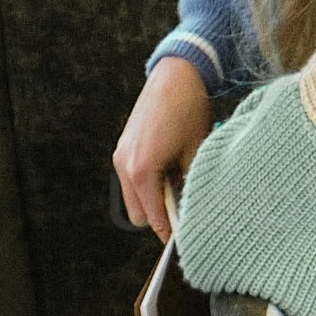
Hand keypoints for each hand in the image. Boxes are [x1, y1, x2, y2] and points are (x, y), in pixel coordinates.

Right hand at [111, 52, 218, 237]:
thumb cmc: (189, 111)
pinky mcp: (123, 147)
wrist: (176, 75)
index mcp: (142, 170)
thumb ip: (189, 186)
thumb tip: (190, 210)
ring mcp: (121, 156)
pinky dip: (148, 183)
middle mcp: (125, 165)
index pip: (154, 217)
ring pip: (134, 198)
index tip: (186, 240)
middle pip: (139, 215)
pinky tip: (168, 169)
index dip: (171, 231)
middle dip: (160, 217)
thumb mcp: (195, 154)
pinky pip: (132, 179)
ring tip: (178, 184)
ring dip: (153, 199)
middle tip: (185, 208)